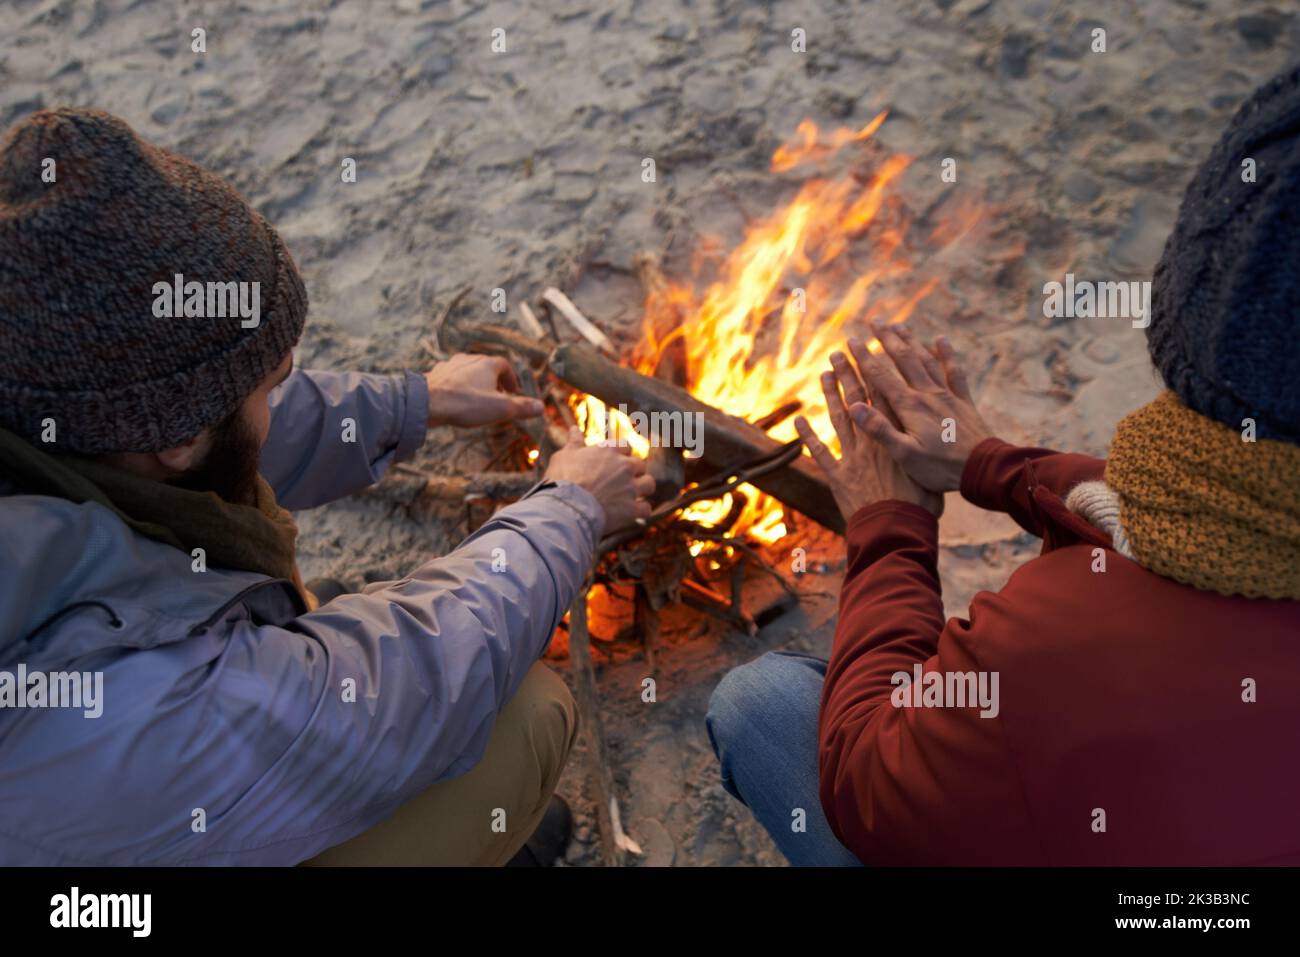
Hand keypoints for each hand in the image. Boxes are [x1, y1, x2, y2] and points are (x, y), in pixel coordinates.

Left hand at [425, 354, 544, 427]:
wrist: (426, 403)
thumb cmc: (465, 404)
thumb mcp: (500, 409)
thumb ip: (522, 408)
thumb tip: (541, 407)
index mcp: (487, 364)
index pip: (504, 365)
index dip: (511, 379)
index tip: (512, 393)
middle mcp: (468, 359)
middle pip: (486, 367)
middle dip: (493, 381)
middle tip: (496, 397)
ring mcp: (450, 365)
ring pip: (467, 372)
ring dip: (475, 383)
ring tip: (476, 399)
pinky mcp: (436, 374)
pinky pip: (451, 378)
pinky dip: (457, 387)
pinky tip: (455, 400)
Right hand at [543, 428, 654, 531]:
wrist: (567, 508)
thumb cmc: (562, 480)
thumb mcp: (564, 456)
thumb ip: (574, 442)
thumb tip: (574, 428)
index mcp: (609, 451)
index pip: (625, 445)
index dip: (621, 454)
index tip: (615, 461)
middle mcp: (624, 467)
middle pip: (640, 464)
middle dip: (634, 472)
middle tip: (623, 480)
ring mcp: (630, 488)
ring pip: (649, 484)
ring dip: (642, 489)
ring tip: (633, 495)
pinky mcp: (632, 509)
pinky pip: (646, 508)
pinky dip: (640, 511)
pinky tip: (633, 513)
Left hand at [794, 357, 942, 521]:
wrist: (895, 528)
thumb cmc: (920, 503)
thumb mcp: (929, 469)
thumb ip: (924, 445)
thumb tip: (931, 427)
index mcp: (895, 436)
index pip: (883, 395)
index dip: (874, 370)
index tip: (866, 350)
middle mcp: (871, 441)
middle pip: (858, 399)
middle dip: (848, 373)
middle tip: (839, 352)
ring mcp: (852, 457)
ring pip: (838, 419)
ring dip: (830, 395)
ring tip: (824, 374)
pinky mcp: (838, 476)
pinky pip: (820, 452)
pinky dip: (807, 436)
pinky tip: (798, 420)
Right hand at [846, 325, 992, 492]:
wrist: (983, 469)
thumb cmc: (941, 467)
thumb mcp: (905, 455)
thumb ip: (880, 430)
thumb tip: (853, 407)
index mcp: (910, 406)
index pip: (881, 376)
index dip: (864, 357)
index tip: (851, 340)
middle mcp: (927, 394)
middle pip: (904, 359)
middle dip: (887, 339)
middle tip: (874, 321)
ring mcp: (947, 395)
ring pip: (925, 360)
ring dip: (911, 341)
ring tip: (899, 325)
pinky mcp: (963, 401)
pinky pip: (954, 371)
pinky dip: (946, 354)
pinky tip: (940, 340)